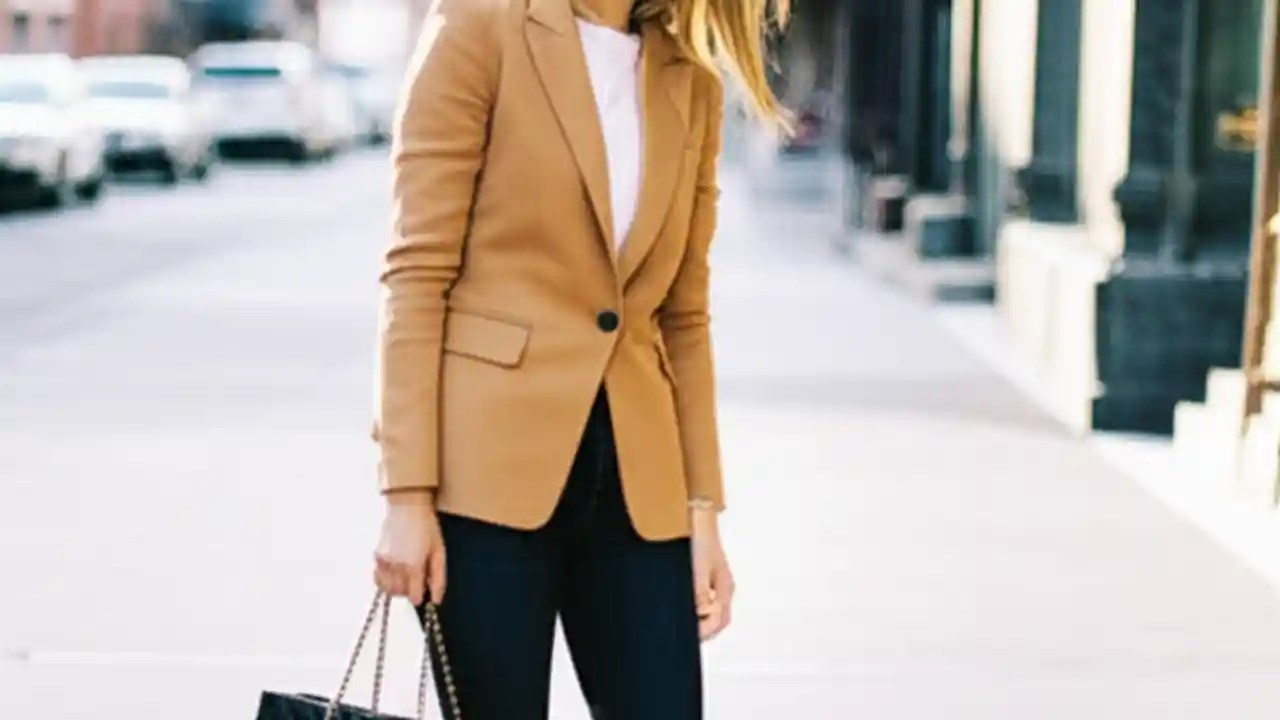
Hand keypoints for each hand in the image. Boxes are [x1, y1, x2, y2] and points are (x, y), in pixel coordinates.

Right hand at [374, 491, 445, 606]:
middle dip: (409, 591)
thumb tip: (437, 600)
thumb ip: (438, 578)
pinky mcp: (376, 556)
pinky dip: (385, 581)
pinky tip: (394, 572)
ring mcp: (383, 561)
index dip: (420, 596)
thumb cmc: (427, 526)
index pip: (414, 597)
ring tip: (405, 576)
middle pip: (400, 593)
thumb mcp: (439, 551)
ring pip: (387, 589)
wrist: (407, 505)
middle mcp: (396, 566)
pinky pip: (378, 578)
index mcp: (413, 565)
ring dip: (397, 588)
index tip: (422, 591)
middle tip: (416, 579)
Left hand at [691, 508, 733, 641]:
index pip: (719, 620)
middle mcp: (723, 587)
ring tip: (684, 625)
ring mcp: (716, 582)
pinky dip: (697, 609)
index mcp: (725, 587)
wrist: (697, 516)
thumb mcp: (697, 567)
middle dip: (704, 631)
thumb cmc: (699, 538)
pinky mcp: (707, 576)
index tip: (689, 636)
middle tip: (685, 637)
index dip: (704, 632)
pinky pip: (706, 600)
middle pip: (718, 619)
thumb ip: (699, 591)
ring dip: (700, 621)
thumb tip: (699, 613)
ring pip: (713, 611)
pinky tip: (685, 607)